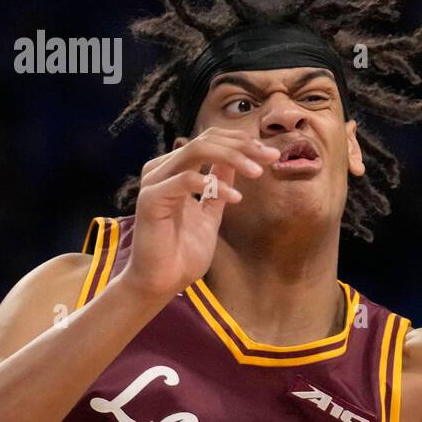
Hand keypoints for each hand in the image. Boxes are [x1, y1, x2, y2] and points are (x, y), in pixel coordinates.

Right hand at [120, 127, 280, 301]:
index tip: (270, 154)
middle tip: (270, 156)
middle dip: (242, 146)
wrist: (162, 282)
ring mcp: (154, 182)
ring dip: (232, 157)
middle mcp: (161, 170)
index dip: (241, 142)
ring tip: (257, 173)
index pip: (209, 140)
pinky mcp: (151, 199)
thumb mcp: (210, 212)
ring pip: (195, 150)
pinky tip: (235, 198)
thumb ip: (218, 185)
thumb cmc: (183, 251)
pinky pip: (186, 180)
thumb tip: (234, 161)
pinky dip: (214, 184)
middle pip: (205, 140)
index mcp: (174, 170)